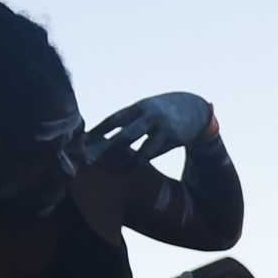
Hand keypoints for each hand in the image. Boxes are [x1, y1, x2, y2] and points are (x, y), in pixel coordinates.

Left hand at [88, 93, 213, 164]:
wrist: (194, 108)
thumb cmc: (161, 110)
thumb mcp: (144, 108)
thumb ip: (128, 120)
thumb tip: (102, 136)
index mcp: (139, 107)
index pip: (114, 120)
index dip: (98, 131)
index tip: (83, 142)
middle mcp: (150, 116)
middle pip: (126, 134)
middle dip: (109, 148)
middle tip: (92, 160)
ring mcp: (163, 128)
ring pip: (143, 149)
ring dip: (128, 161)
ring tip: (113, 170)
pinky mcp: (174, 139)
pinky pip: (155, 153)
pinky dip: (142, 160)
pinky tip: (131, 167)